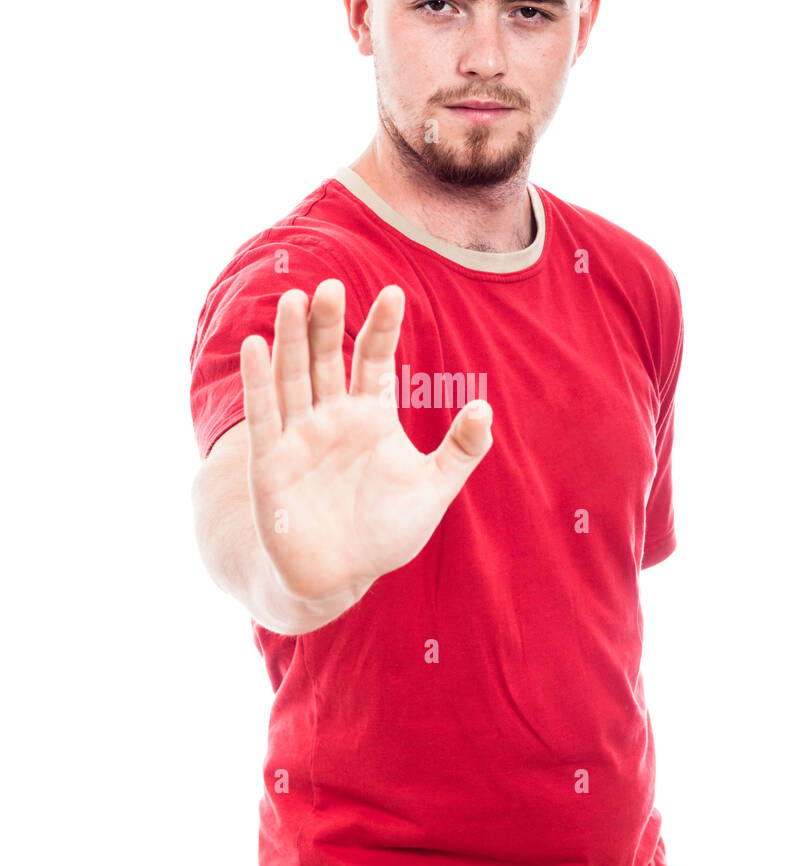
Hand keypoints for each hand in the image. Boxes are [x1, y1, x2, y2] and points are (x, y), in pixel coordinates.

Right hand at [239, 279, 492, 605]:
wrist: (338, 579)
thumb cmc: (385, 533)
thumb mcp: (433, 490)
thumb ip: (460, 451)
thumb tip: (484, 408)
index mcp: (370, 417)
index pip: (375, 361)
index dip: (383, 329)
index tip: (395, 293)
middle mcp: (331, 417)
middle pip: (328, 359)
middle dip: (330, 324)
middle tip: (333, 287)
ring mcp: (298, 436)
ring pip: (294, 377)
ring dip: (292, 340)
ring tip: (295, 300)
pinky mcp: (269, 462)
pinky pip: (264, 415)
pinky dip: (260, 382)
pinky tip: (258, 346)